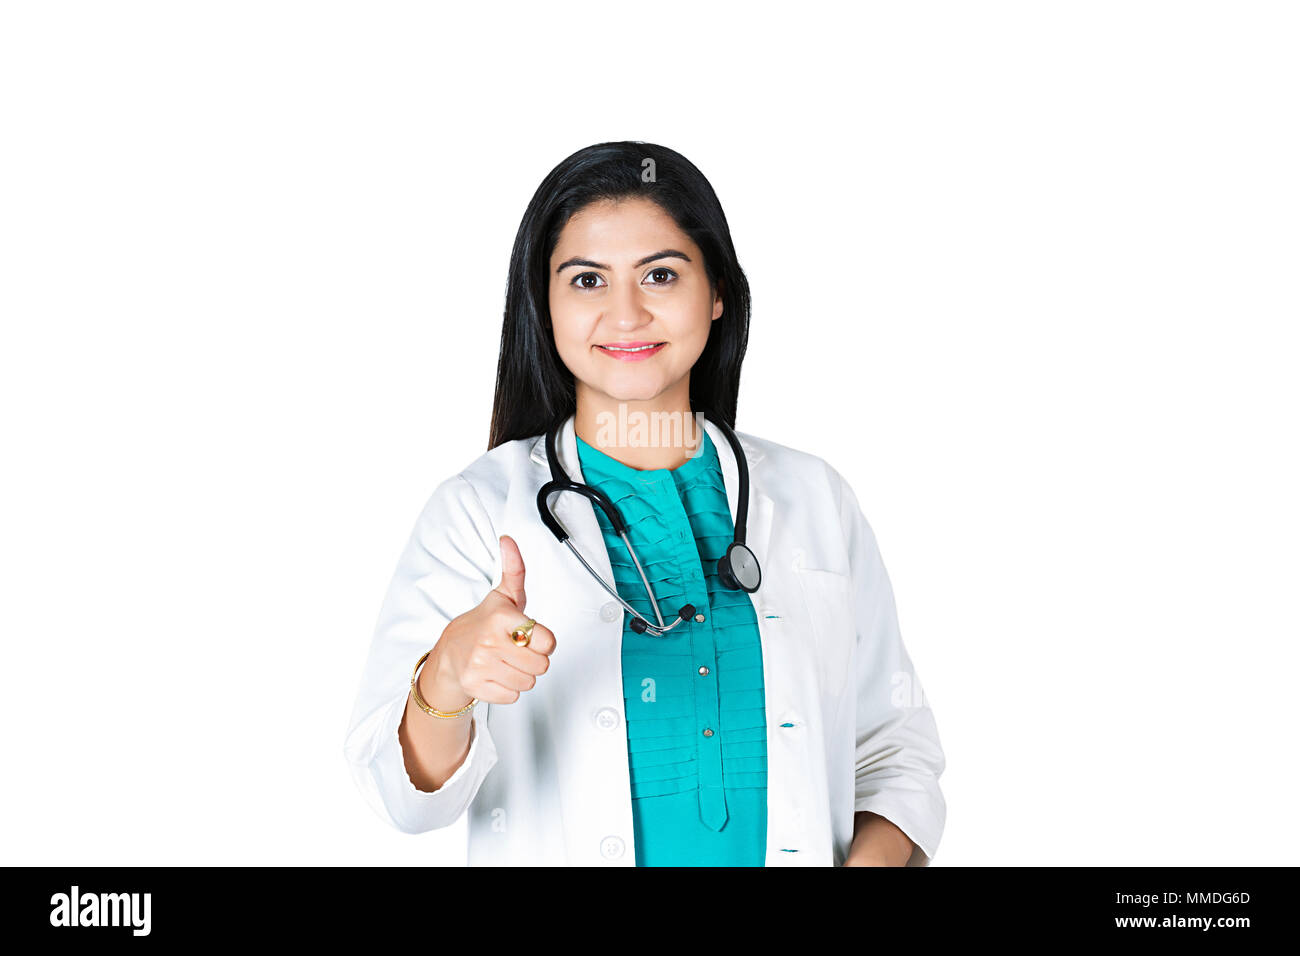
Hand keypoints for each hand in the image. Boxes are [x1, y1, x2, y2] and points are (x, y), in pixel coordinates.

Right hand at [422, 535, 556, 708]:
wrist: (450, 653)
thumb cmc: (484, 623)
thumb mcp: (503, 595)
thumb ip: (514, 568)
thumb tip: (508, 539)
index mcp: (501, 618)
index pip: (548, 641)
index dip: (544, 641)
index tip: (530, 636)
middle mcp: (489, 642)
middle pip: (541, 665)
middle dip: (533, 659)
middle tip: (517, 650)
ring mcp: (481, 666)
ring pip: (529, 682)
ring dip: (522, 675)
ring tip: (506, 661)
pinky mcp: (476, 686)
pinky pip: (513, 696)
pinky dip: (508, 689)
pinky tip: (497, 674)